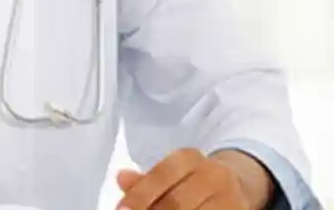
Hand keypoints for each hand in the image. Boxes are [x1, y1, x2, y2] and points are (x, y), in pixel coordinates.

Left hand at [115, 148, 273, 209]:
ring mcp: (231, 198)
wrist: (238, 184)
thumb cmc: (193, 181)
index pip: (160, 176)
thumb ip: (144, 180)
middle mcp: (213, 175)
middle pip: (177, 202)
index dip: (139, 196)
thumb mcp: (169, 173)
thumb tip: (122, 178)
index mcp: (189, 158)